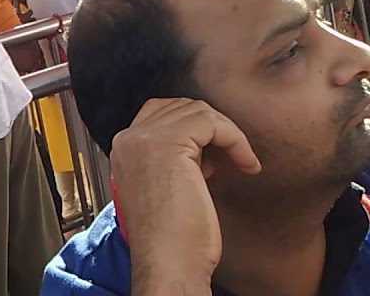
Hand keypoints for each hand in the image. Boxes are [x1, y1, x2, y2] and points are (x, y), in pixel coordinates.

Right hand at [111, 98, 259, 291]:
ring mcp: (145, 139)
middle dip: (211, 128)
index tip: (212, 156)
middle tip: (228, 159)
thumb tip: (203, 147)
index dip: (193, 128)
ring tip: (239, 162)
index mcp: (123, 149)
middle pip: (179, 106)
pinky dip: (236, 139)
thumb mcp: (162, 188)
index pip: (159, 112)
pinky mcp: (170, 144)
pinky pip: (212, 122)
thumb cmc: (171, 238)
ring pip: (198, 111)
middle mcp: (129, 139)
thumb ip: (169, 161)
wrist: (169, 263)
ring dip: (227, 134)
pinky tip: (246, 164)